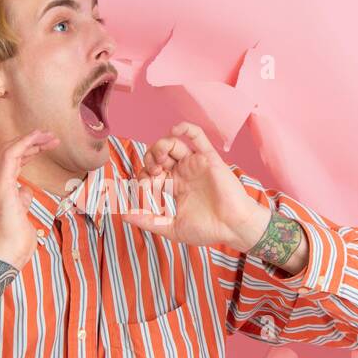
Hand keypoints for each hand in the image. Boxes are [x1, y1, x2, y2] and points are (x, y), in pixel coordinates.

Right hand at [0, 129, 58, 268]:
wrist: (7, 255)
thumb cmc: (16, 241)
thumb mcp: (23, 216)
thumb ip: (22, 201)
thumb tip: (26, 191)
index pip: (11, 163)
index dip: (28, 151)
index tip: (44, 146)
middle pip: (10, 153)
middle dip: (31, 142)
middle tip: (52, 137)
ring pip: (9, 150)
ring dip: (30, 140)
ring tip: (49, 136)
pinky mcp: (0, 185)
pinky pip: (10, 156)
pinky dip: (24, 144)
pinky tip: (38, 139)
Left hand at [120, 121, 271, 251]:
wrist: (233, 228)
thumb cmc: (207, 229)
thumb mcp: (172, 228)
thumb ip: (149, 221)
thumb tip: (124, 215)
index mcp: (172, 187)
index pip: (150, 173)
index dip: (142, 177)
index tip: (143, 190)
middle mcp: (182, 173)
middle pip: (158, 155)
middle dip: (149, 159)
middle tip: (152, 172)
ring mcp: (194, 164)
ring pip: (174, 143)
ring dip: (161, 146)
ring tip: (160, 158)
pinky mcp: (208, 158)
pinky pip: (197, 136)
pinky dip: (186, 128)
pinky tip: (175, 131)